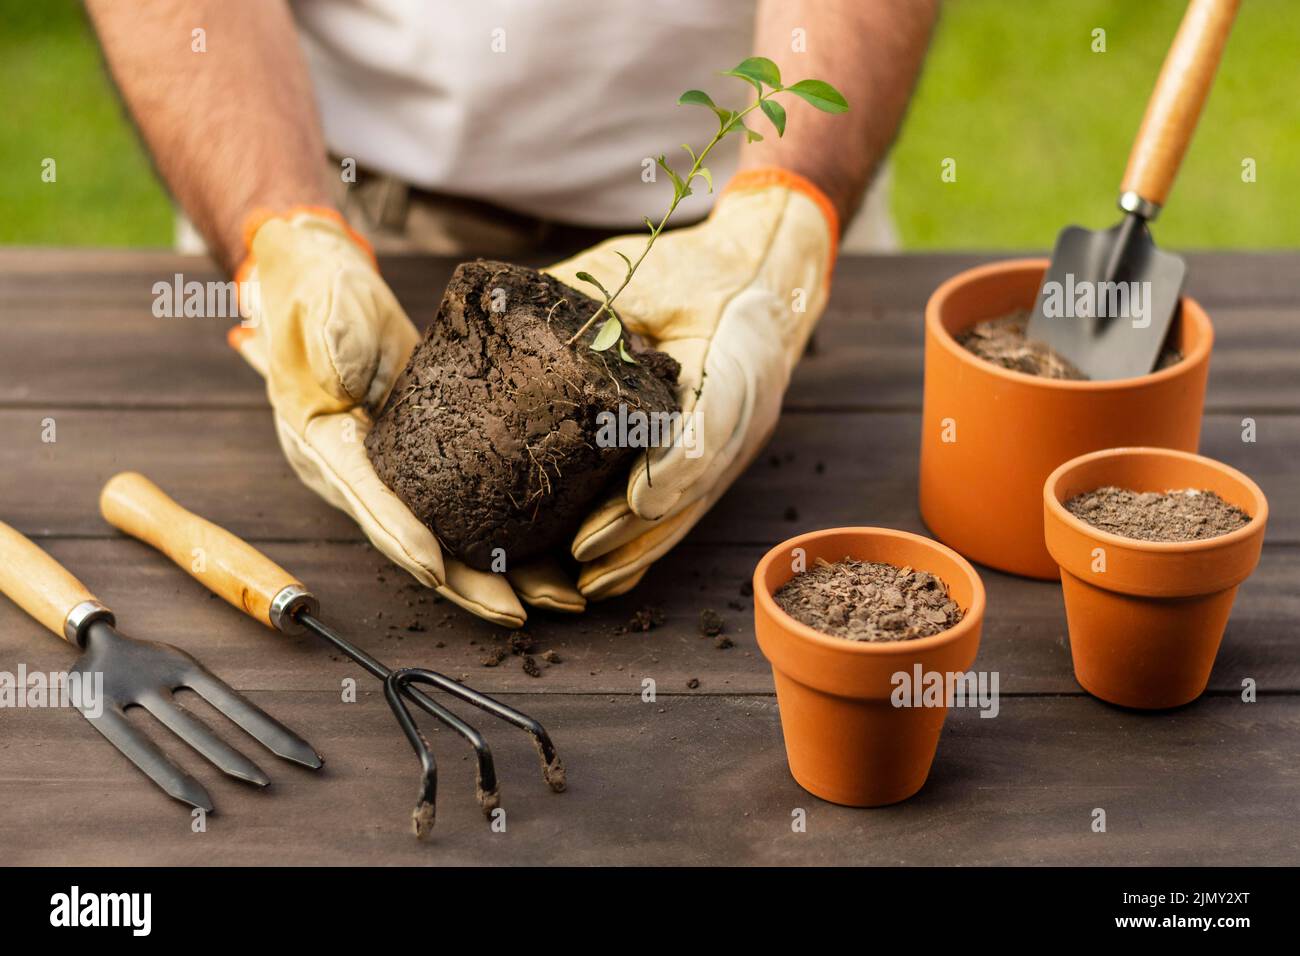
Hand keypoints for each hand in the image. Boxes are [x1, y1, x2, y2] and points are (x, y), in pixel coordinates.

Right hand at [231, 208, 583, 625]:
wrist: (325, 285)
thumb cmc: (320, 296)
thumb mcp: (324, 311)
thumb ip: (333, 341)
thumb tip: (344, 377)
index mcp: (325, 446)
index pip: (369, 500)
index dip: (403, 537)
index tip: (440, 570)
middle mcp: (358, 475)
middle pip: (415, 542)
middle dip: (466, 583)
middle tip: (518, 612)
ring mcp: (392, 474)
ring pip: (446, 538)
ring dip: (497, 574)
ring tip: (555, 597)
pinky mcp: (424, 462)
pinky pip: (463, 510)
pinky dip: (502, 537)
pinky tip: (549, 555)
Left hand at [547, 169, 837, 598]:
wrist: (771, 272)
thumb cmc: (702, 269)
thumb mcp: (649, 270)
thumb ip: (597, 301)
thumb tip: (515, 321)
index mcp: (736, 357)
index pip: (710, 425)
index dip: (672, 469)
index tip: (632, 499)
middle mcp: (745, 414)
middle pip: (694, 487)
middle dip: (637, 527)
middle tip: (580, 554)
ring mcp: (739, 444)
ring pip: (689, 510)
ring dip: (640, 549)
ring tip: (585, 582)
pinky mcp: (723, 459)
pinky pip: (686, 509)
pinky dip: (649, 542)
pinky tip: (611, 575)